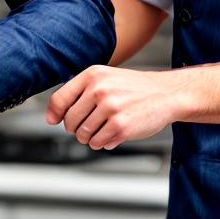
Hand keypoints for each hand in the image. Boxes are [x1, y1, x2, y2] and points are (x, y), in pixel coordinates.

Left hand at [44, 65, 189, 149]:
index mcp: (93, 75)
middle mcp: (99, 89)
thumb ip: (82, 91)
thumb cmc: (135, 88)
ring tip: (101, 131)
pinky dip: (101, 143)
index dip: (54, 113)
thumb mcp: (107, 78)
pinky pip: (98, 142)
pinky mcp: (120, 125)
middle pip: (69, 120)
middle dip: (74, 128)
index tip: (52, 120)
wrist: (166, 94)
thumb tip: (55, 114)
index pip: (60, 98)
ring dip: (89, 137)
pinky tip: (111, 135)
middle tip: (84, 127)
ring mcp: (110, 108)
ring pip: (82, 134)